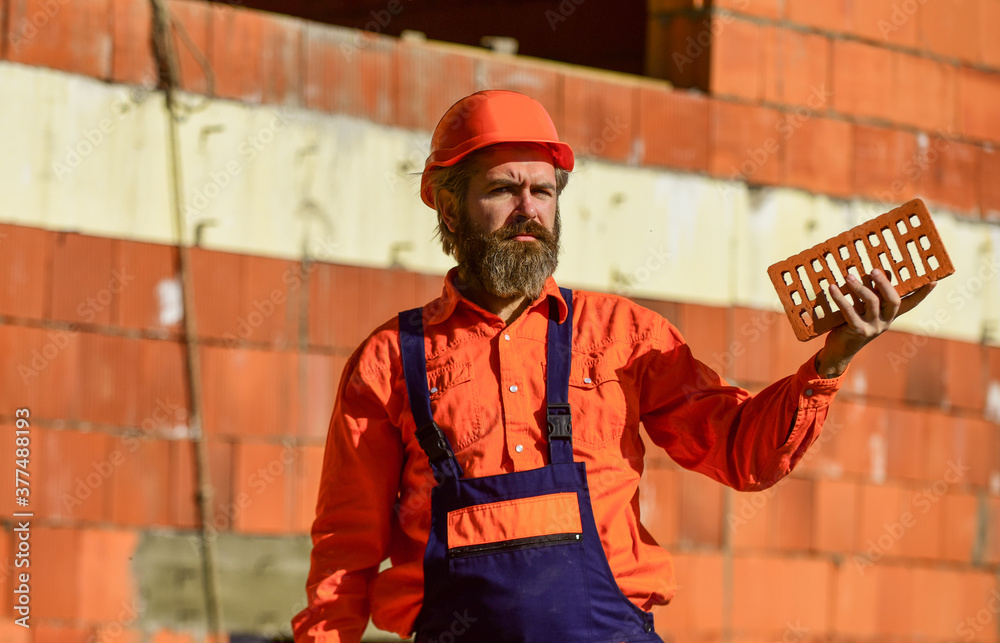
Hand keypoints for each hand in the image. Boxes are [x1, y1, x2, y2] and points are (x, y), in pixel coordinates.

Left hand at [814, 268, 935, 377]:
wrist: (839, 351)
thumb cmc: (851, 324)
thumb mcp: (865, 310)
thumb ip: (874, 293)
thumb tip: (884, 271)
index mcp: (890, 316)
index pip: (910, 303)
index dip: (922, 294)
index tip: (934, 281)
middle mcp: (885, 321)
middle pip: (893, 300)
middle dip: (885, 283)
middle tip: (874, 269)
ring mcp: (873, 327)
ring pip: (872, 302)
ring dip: (859, 286)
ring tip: (848, 276)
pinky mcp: (858, 330)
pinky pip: (849, 311)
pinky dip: (840, 298)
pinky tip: (832, 288)